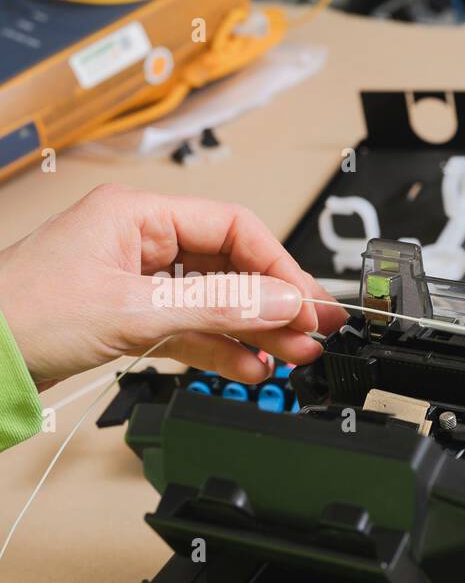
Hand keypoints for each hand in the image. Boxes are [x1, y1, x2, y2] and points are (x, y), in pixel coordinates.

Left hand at [0, 184, 348, 389]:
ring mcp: (139, 284)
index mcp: (138, 216)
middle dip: (277, 303)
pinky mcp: (133, 320)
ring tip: (294, 357)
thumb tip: (283, 302)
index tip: (308, 303)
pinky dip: (224, 350)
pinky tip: (251, 366)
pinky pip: (195, 331)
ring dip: (257, 332)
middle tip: (316, 331)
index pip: (234, 229)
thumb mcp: (133, 310)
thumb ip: (217, 306)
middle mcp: (143, 244)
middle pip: (233, 268)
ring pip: (218, 303)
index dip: (279, 267)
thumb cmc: (21, 315)